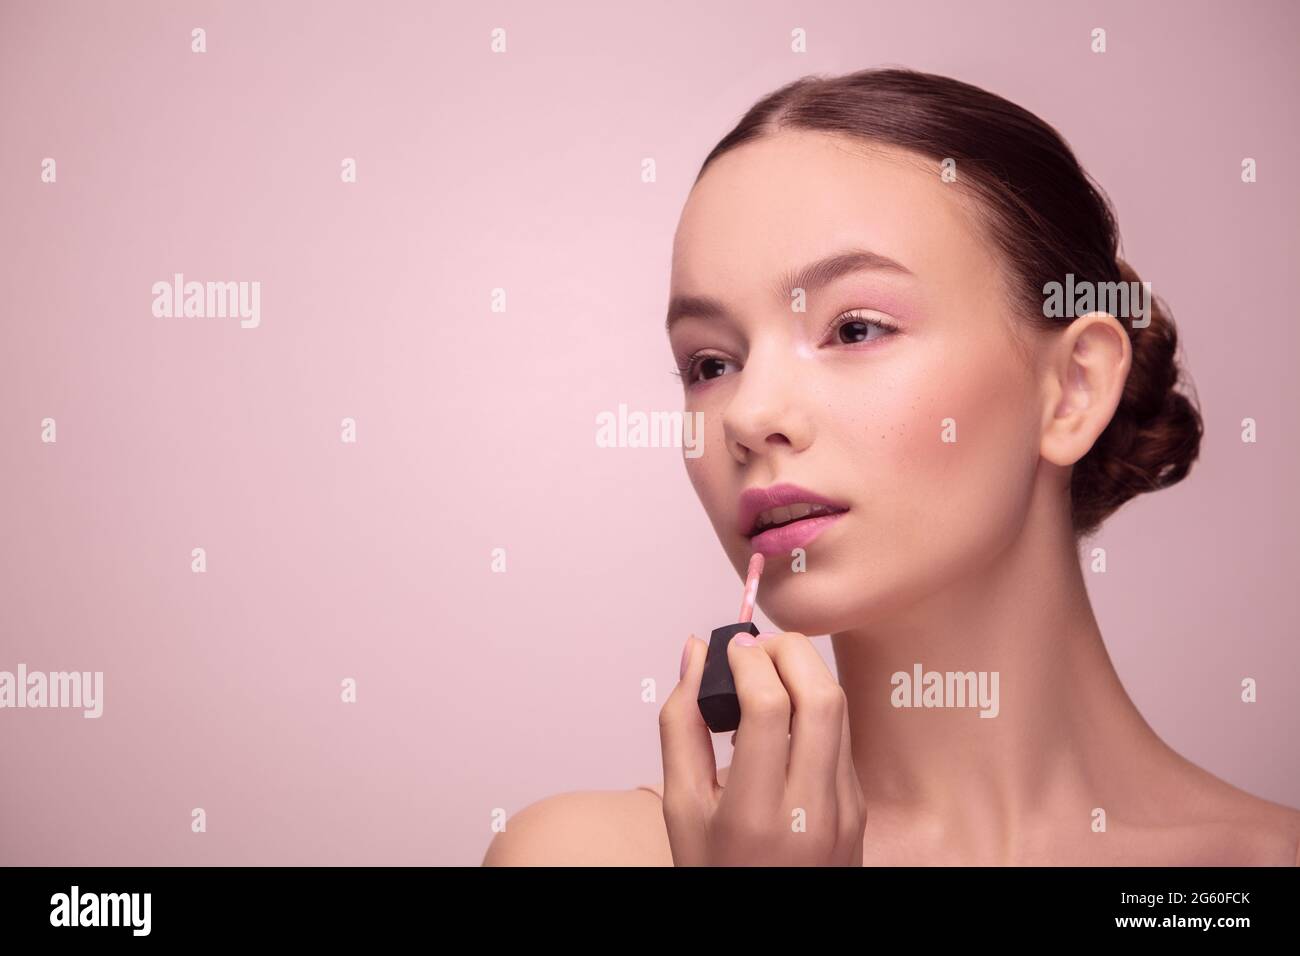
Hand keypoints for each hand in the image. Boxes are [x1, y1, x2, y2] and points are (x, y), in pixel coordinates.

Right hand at [657, 631, 866, 864]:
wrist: (770, 932)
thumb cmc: (715, 870)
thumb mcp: (680, 807)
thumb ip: (681, 724)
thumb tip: (696, 652)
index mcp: (754, 814)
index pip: (769, 707)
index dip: (749, 660)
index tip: (729, 647)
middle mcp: (810, 813)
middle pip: (822, 696)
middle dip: (787, 652)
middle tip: (754, 649)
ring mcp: (844, 812)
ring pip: (840, 710)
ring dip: (804, 673)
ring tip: (765, 676)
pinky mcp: (859, 809)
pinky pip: (843, 738)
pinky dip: (814, 709)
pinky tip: (782, 719)